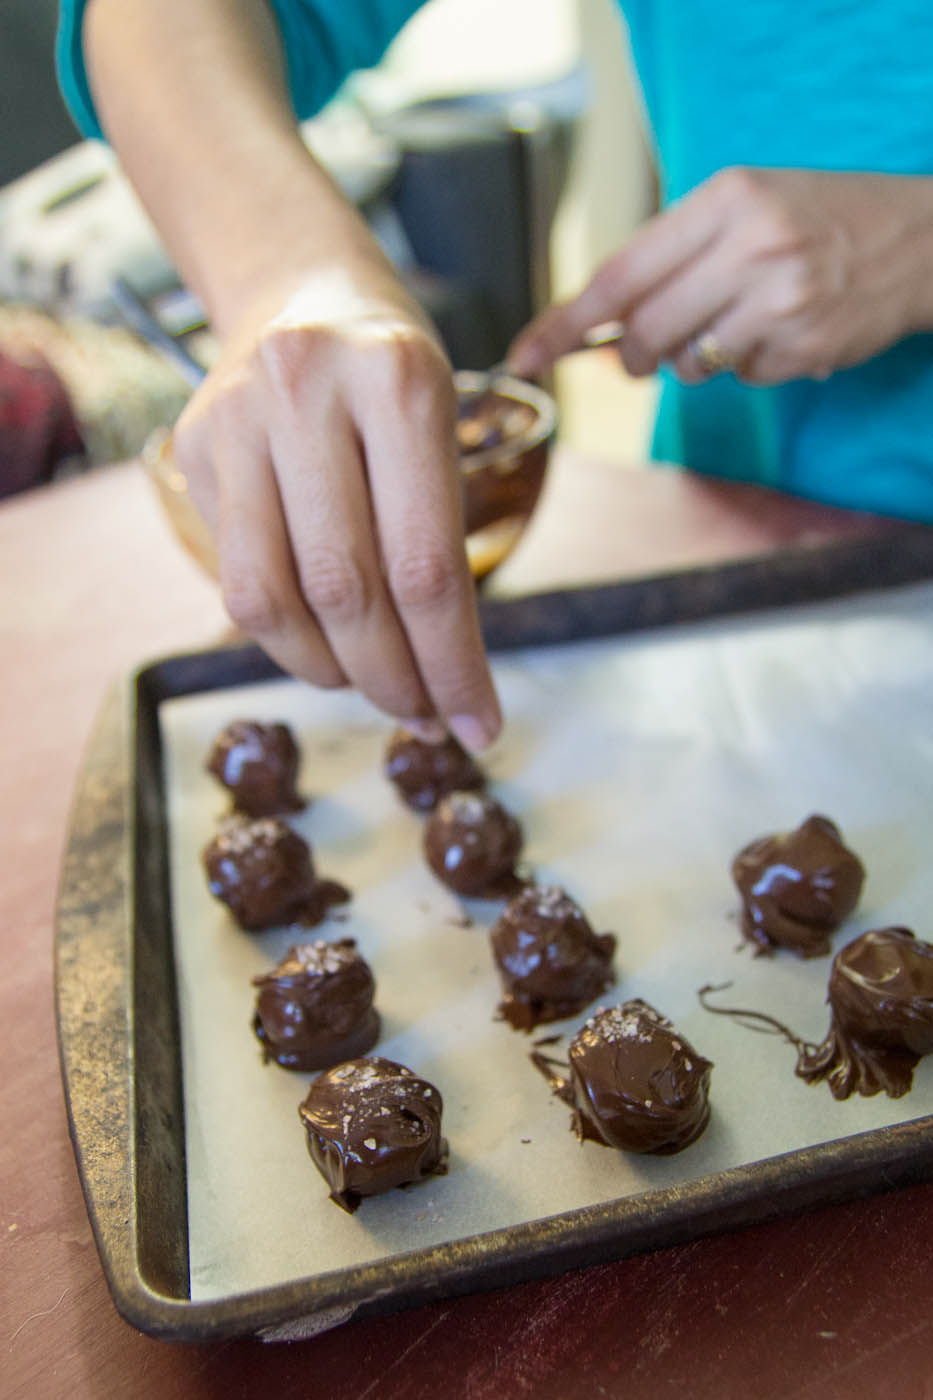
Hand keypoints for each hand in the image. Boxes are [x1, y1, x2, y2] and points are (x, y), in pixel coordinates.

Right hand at [174, 267, 500, 750]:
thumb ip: (441, 539)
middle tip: (425, 714)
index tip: (481, 724)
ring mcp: (237, 418)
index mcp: (400, 382)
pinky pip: (237, 579)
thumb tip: (444, 677)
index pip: (427, 567)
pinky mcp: (193, 447)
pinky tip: (324, 643)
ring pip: (273, 600)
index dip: (454, 666)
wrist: (302, 289)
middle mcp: (307, 390)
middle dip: (394, 679)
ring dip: (330, 672)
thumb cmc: (392, 375)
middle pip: (348, 591)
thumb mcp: (445, 428)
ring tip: (373, 684)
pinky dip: (285, 637)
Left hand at [509, 168, 932, 385]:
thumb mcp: (742, 205)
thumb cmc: (817, 217)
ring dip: (696, 358)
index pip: (620, 275)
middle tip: (644, 352)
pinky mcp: (805, 346)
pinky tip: (781, 331)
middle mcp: (751, 247)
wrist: (919, 237)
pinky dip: (747, 365)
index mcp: (724, 202)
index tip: (527, 353)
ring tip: (738, 321)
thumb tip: (601, 319)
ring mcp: (781, 301)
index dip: (564, 322)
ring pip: (691, 363)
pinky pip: (741, 377)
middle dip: (633, 354)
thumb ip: (673, 253)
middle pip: (645, 332)